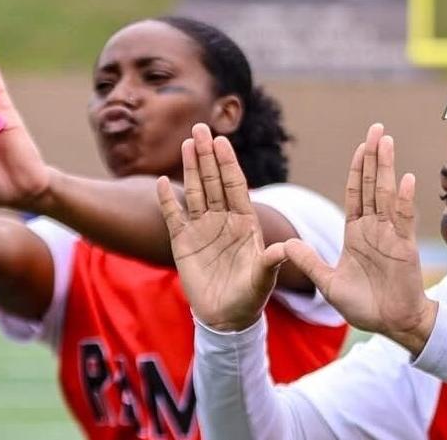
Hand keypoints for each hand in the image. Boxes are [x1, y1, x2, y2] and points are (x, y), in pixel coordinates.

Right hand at [157, 123, 285, 331]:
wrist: (227, 318)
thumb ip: (271, 263)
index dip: (228, 163)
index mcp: (245, 222)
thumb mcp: (263, 280)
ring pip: (195, 192)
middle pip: (214, 181)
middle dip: (207, 155)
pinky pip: (173, 216)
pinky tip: (161, 181)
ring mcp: (202, 229)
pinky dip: (167, 200)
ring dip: (190, 168)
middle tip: (200, 128)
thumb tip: (285, 248)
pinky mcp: (182, 243)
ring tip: (186, 144)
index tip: (222, 141)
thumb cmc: (250, 297)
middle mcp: (223, 220)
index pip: (235, 185)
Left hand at [284, 124, 437, 353]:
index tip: (361, 145)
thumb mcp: (327, 283)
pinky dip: (404, 199)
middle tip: (377, 129)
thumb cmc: (363, 306)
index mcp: (356, 233)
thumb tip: (285, 244)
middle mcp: (375, 228)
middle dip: (374, 157)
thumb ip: (309, 262)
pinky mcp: (403, 248)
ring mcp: (391, 236)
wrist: (392, 325)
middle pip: (373, 185)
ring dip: (387, 168)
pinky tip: (405, 179)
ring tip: (387, 142)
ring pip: (387, 195)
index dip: (358, 169)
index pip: (357, 193)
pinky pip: (403, 220)